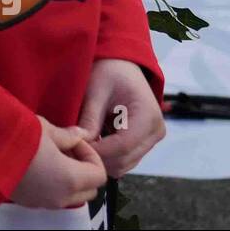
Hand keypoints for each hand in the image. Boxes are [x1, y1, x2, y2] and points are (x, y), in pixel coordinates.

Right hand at [11, 115, 107, 209]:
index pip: (99, 174)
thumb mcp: (45, 129)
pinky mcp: (28, 202)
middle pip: (89, 190)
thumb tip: (80, 134)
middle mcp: (61, 197)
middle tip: (66, 150)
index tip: (74, 141)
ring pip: (71, 196)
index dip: (91, 155)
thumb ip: (67, 135)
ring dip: (69, 179)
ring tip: (51, 157)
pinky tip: (36, 166)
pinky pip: (52, 197)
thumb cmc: (17, 136)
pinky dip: (53, 185)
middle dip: (84, 170)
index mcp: (70, 179)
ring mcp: (44, 202)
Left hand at [77, 58, 165, 176]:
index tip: (74, 146)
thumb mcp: (96, 90)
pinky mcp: (144, 143)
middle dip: (98, 157)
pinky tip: (92, 142)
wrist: (123, 66)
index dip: (97, 151)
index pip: (122, 146)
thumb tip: (80, 142)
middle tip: (73, 146)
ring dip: (102, 159)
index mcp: (148, 116)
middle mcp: (156, 132)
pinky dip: (107, 156)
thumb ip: (90, 117)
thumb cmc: (109, 71)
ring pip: (124, 164)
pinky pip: (124, 159)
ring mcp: (152, 139)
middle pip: (124, 159)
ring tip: (82, 143)